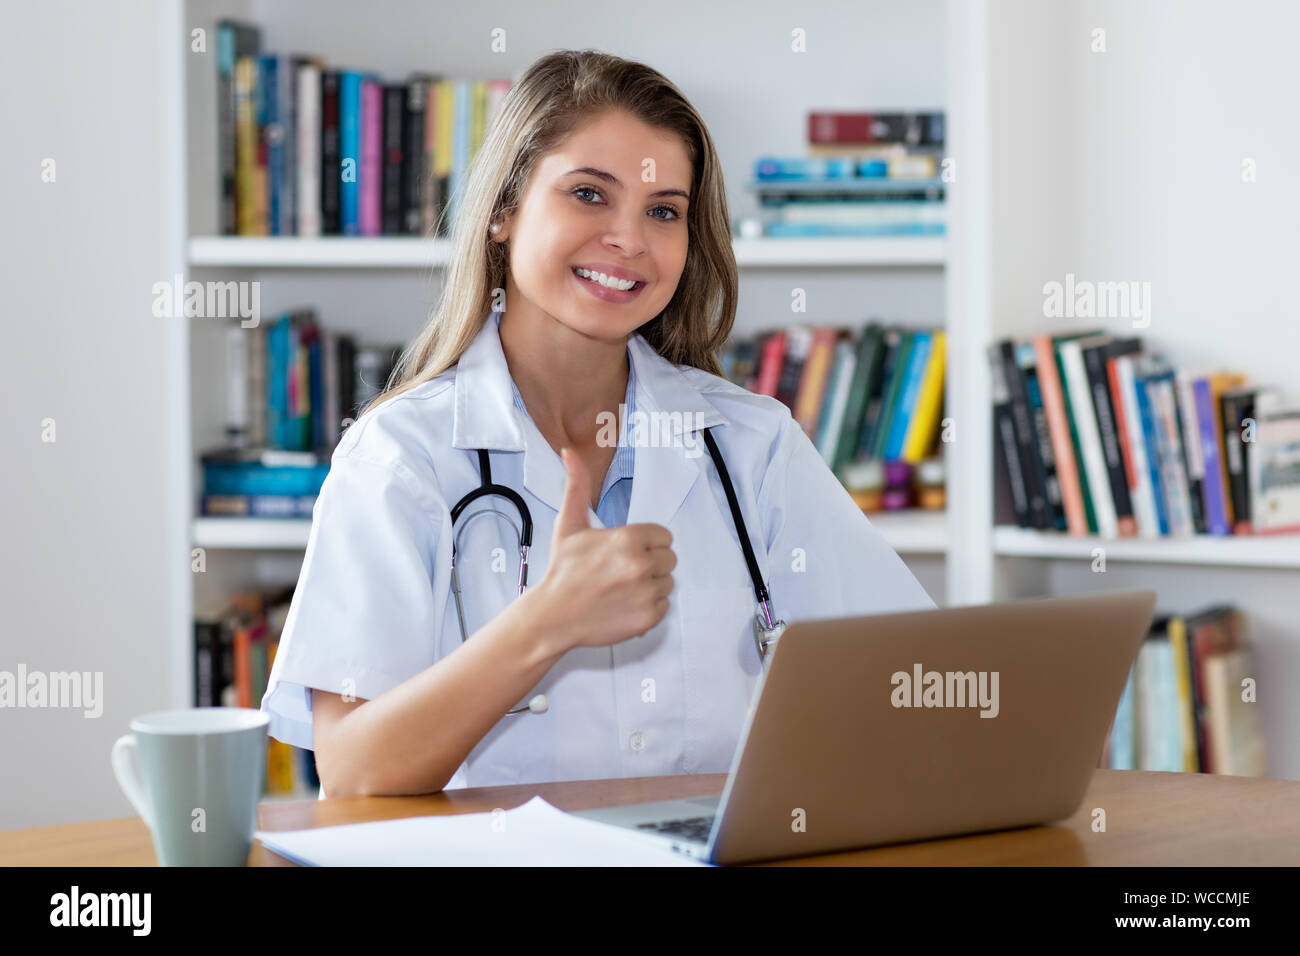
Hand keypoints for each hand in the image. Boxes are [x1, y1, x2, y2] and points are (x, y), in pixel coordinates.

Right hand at [530, 447, 676, 652]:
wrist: (553, 616)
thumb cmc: (562, 571)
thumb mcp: (569, 525)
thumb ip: (577, 486)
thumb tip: (569, 452)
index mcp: (628, 538)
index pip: (664, 536)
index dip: (646, 544)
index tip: (624, 553)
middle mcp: (640, 564)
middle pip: (669, 559)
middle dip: (650, 564)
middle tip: (621, 572)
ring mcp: (646, 592)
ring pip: (667, 583)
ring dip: (650, 586)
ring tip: (621, 589)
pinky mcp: (648, 617)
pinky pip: (664, 606)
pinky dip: (648, 607)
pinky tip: (625, 605)